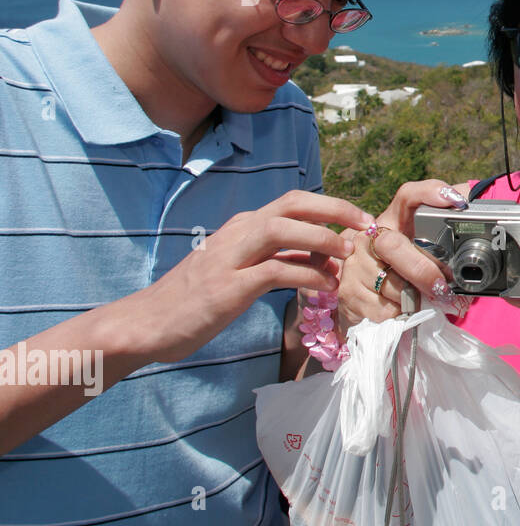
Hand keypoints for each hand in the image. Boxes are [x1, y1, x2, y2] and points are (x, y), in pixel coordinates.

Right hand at [142, 191, 374, 363]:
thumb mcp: (242, 270)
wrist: (148, 324)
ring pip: (282, 228)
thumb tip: (324, 259)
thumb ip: (280, 259)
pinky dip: (305, 274)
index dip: (332, 206)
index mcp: (243, 227)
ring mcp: (230, 258)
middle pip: (293, 203)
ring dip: (321, 237)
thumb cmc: (197, 299)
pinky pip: (274, 270)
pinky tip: (325, 285)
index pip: (294, 201)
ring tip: (347, 253)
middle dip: (334, 209)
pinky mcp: (227, 287)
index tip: (361, 220)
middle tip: (366, 225)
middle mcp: (237, 233)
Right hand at [335, 180, 461, 330]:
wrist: (362, 293)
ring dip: (413, 298)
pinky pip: (382, 308)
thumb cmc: (403, 265)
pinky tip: (403, 309)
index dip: (431, 193)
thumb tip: (471, 204)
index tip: (457, 201)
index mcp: (394, 220)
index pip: (409, 195)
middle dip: (421, 270)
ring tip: (421, 299)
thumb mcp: (422, 244)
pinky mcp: (348, 291)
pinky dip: (400, 314)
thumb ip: (446, 227)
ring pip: (390, 283)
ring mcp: (356, 263)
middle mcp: (371, 236)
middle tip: (442, 286)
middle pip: (392, 246)